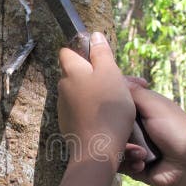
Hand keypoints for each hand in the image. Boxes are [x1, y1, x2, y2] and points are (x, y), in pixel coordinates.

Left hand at [58, 32, 135, 162]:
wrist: (98, 149)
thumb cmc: (108, 108)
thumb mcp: (111, 74)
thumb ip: (102, 54)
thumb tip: (94, 35)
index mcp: (71, 72)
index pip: (67, 52)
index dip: (81, 52)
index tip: (99, 58)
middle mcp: (63, 88)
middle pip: (78, 74)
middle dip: (98, 76)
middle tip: (122, 85)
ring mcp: (64, 108)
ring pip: (82, 94)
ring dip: (99, 95)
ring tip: (122, 104)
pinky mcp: (69, 125)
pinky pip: (83, 111)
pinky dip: (95, 112)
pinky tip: (111, 120)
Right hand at [118, 79, 185, 185]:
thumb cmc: (175, 131)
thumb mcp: (154, 105)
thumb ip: (133, 92)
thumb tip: (114, 76)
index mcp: (143, 107)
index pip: (120, 98)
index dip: (112, 98)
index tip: (107, 99)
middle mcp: (136, 124)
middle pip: (110, 121)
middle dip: (116, 129)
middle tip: (126, 133)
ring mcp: (133, 143)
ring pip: (111, 142)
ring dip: (126, 148)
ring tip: (140, 153)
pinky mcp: (130, 162)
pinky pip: (118, 160)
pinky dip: (130, 162)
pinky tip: (142, 163)